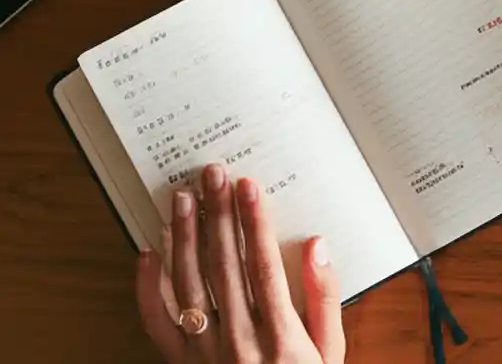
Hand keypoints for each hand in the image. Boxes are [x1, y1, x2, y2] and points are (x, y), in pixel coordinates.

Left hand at [136, 164, 344, 362]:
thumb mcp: (332, 353)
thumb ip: (326, 300)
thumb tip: (318, 246)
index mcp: (281, 338)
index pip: (263, 266)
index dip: (255, 223)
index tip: (248, 187)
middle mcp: (238, 343)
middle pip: (223, 266)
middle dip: (218, 216)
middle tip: (212, 176)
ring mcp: (204, 354)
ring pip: (187, 285)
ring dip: (184, 237)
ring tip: (181, 199)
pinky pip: (156, 322)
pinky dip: (148, 287)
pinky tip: (148, 252)